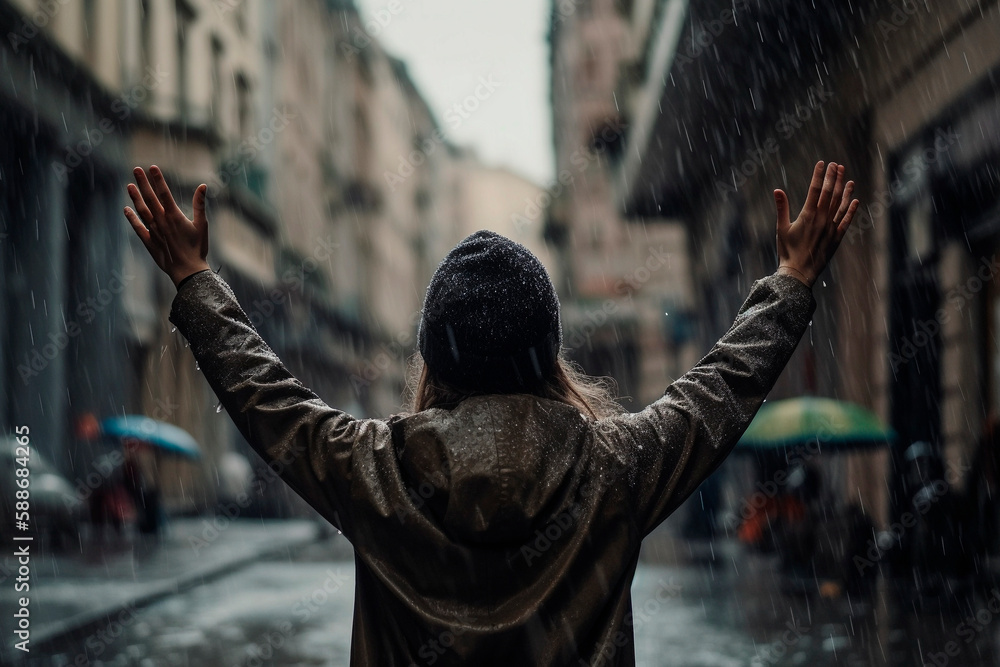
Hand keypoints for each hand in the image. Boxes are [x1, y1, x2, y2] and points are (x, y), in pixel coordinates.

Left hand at [124, 165, 210, 287]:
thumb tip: (202, 186)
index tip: (152, 167)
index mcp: (175, 216)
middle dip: (143, 183)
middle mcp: (161, 221)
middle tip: (136, 169)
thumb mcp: (202, 225)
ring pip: (142, 211)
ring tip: (129, 185)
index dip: (158, 179)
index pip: (164, 193)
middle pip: (150, 198)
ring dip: (135, 197)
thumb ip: (200, 204)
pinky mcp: (149, 242)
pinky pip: (138, 228)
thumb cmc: (198, 248)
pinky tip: (126, 210)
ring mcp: (154, 231)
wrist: (188, 271)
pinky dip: (132, 218)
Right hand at [773, 161, 859, 287]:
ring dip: (844, 190)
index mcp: (807, 216)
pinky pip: (846, 221)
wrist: (799, 273)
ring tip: (847, 178)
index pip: (815, 190)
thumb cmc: (787, 251)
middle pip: (830, 194)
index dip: (819, 175)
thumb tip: (777, 190)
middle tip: (837, 165)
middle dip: (834, 178)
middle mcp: (822, 219)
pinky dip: (851, 210)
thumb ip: (781, 208)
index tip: (822, 163)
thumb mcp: (781, 229)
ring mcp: (831, 228)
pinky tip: (855, 200)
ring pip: (840, 205)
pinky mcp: (836, 238)